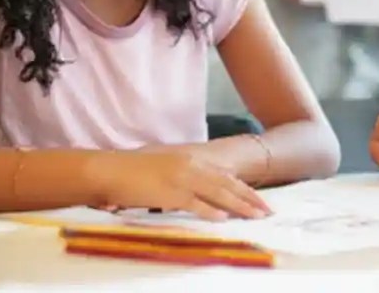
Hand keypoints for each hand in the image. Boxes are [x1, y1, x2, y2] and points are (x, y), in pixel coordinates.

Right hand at [85, 150, 272, 221]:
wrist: (111, 169)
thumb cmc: (136, 171)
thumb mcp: (168, 167)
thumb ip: (187, 175)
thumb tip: (203, 189)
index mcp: (192, 160)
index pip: (226, 176)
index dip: (245, 189)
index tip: (260, 199)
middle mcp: (191, 166)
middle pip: (228, 184)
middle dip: (250, 198)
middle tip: (267, 210)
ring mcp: (182, 179)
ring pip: (218, 193)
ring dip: (239, 206)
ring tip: (255, 216)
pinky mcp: (169, 192)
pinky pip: (195, 203)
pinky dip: (211, 211)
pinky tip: (224, 218)